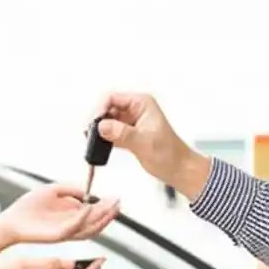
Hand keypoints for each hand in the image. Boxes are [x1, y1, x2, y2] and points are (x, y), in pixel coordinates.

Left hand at [0, 185, 119, 246]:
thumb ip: (70, 190)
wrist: (11, 220)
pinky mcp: (56, 236)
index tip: (115, 198)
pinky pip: (73, 228)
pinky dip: (82, 218)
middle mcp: (71, 227)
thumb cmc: (27, 208)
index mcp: (71, 218)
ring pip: (90, 229)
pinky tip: (89, 207)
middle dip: (109, 213)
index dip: (106, 208)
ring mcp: (65, 233)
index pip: (94, 215)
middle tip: (117, 202)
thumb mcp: (52, 191)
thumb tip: (86, 191)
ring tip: (110, 206)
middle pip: (96, 223)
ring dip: (101, 217)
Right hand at [91, 92, 210, 199]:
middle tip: (90, 133)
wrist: (178, 170)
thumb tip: (103, 126)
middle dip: (98, 120)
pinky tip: (101, 146)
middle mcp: (136, 110)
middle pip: (107, 108)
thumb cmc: (170, 154)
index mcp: (142, 104)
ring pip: (107, 120)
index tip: (95, 123)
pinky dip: (104, 138)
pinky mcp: (128, 135)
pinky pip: (111, 132)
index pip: (113, 98)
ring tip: (93, 140)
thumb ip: (122, 133)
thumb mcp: (144, 142)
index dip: (100, 108)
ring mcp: (131, 122)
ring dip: (100, 129)